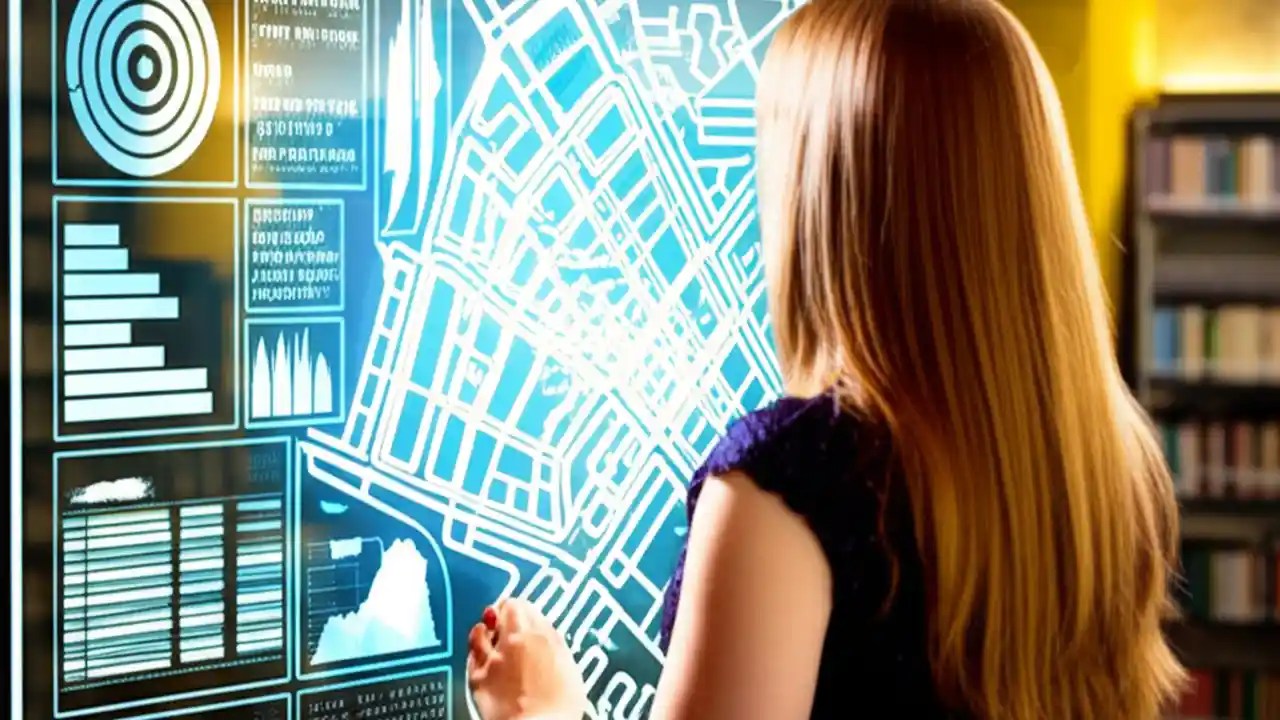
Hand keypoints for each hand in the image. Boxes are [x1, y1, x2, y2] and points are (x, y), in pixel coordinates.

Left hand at [467, 599, 588, 719]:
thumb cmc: (560, 705)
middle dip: (505, 613)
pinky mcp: (478, 677)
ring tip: (487, 630)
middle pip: (503, 611)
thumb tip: (547, 636)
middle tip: (508, 619)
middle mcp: (514, 640)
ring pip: (482, 629)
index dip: (524, 610)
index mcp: (540, 635)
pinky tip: (477, 650)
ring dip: (486, 628)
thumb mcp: (568, 667)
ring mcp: (493, 658)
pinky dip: (475, 649)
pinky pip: (471, 654)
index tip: (526, 614)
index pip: (524, 606)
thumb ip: (554, 645)